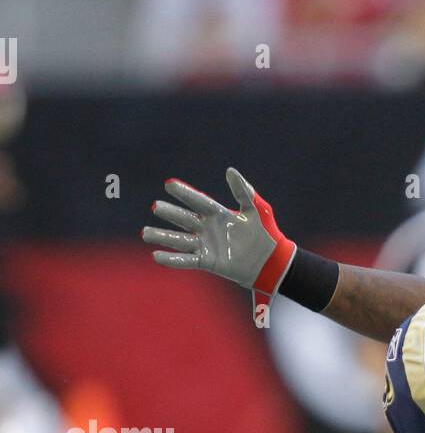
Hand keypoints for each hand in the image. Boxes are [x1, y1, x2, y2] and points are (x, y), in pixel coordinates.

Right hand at [141, 167, 295, 310]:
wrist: (271, 261)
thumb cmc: (265, 233)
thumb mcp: (256, 209)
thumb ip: (243, 191)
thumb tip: (230, 171)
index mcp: (218, 213)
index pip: (198, 201)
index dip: (185, 193)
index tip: (169, 184)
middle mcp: (208, 228)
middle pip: (185, 219)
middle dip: (171, 213)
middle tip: (156, 207)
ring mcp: (206, 245)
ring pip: (180, 239)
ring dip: (163, 236)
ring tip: (145, 233)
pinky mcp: (208, 262)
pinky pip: (187, 260)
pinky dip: (173, 259)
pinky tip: (157, 256)